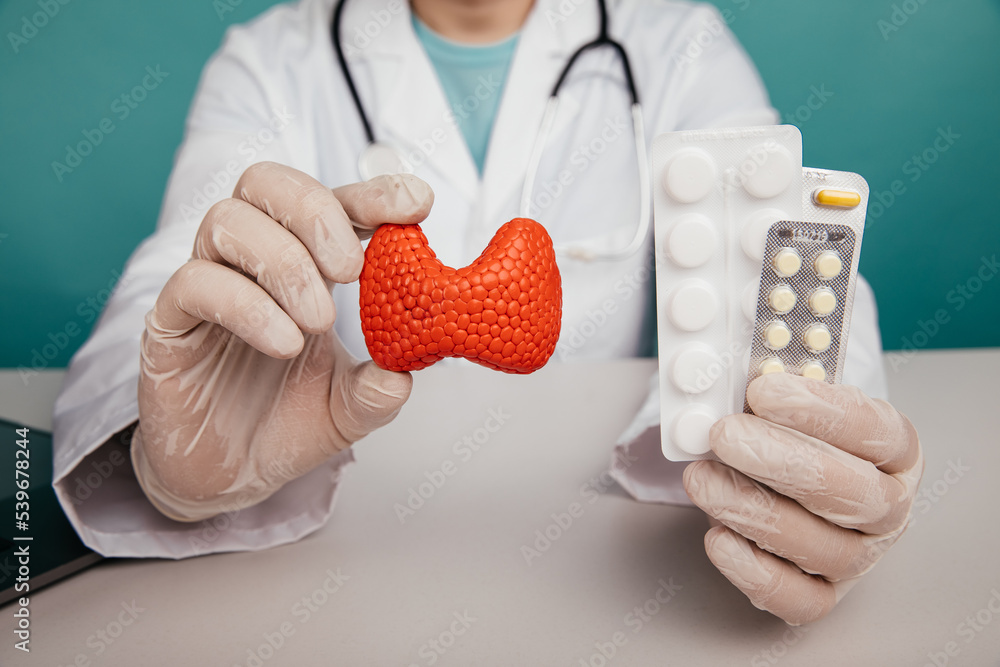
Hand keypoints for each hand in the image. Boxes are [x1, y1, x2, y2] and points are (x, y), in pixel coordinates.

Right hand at [131, 162, 433, 521]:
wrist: (226, 479)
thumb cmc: (288, 423)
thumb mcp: (350, 410)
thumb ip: (378, 390)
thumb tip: (402, 376)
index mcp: (307, 264)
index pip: (333, 202)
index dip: (374, 193)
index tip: (417, 204)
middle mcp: (253, 260)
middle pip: (266, 182)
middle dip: (317, 212)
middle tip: (352, 268)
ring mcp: (208, 282)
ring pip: (228, 220)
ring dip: (284, 263)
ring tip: (317, 321)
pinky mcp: (170, 320)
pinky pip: (196, 282)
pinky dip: (248, 306)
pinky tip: (284, 344)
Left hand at [682, 372, 922, 624]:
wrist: (791, 473)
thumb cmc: (793, 432)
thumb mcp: (791, 396)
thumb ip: (770, 385)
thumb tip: (722, 374)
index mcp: (896, 449)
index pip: (874, 432)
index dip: (818, 412)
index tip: (762, 392)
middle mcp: (888, 506)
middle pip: (851, 494)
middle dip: (780, 462)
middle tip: (724, 435)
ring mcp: (860, 555)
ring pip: (820, 547)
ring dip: (752, 511)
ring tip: (702, 479)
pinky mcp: (824, 592)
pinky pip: (798, 599)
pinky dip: (755, 572)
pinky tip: (718, 537)